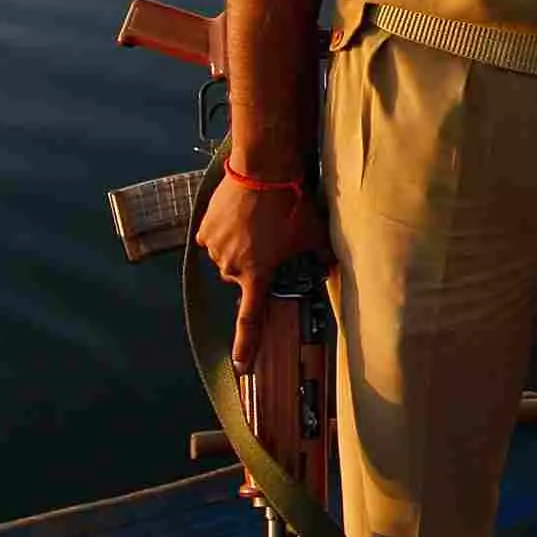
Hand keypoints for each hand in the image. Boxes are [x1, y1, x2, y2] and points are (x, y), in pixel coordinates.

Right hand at [197, 166, 327, 366]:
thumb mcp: (314, 235)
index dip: (246, 345)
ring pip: (225, 258)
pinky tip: (239, 217)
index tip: (241, 366)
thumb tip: (334, 267)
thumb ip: (322, 257)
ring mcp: (214, 248)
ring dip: (238, 248)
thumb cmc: (292, 203)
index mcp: (257, 274)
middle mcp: (231, 267)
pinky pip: (212, 240)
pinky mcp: (203, 229)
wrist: (263, 170)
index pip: (250, 319)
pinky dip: (224, 233)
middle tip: (268, 242)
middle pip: (239, 278)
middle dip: (252, 266)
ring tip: (256, 223)